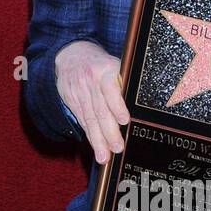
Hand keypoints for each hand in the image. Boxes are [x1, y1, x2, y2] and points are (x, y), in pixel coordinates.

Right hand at [55, 39, 128, 163]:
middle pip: (100, 108)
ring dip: (98, 140)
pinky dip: (90, 135)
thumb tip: (139, 107)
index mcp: (106, 69)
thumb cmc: (101, 63)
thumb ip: (123, 82)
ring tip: (105, 156)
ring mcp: (79, 90)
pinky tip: (96, 147)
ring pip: (90, 118)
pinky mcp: (71, 99)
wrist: (71, 53)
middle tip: (118, 148)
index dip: (117, 106)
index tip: (124, 121)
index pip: (110, 89)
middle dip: (109, 131)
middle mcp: (91, 80)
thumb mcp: (114, 64)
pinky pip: (82, 119)